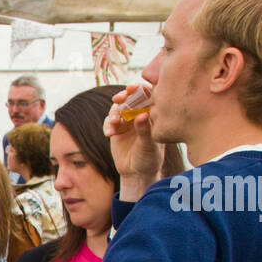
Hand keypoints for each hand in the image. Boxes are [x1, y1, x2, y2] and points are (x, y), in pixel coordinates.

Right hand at [104, 85, 163, 200]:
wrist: (137, 173)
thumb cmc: (149, 159)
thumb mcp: (149, 146)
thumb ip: (145, 130)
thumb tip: (142, 115)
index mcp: (153, 114)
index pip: (148, 95)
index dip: (140, 89)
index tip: (132, 88)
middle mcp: (140, 114)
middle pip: (131, 98)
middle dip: (123, 96)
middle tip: (118, 98)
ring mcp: (127, 121)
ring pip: (118, 109)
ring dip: (114, 113)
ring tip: (113, 123)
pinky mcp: (117, 129)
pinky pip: (109, 121)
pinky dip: (108, 125)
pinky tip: (109, 134)